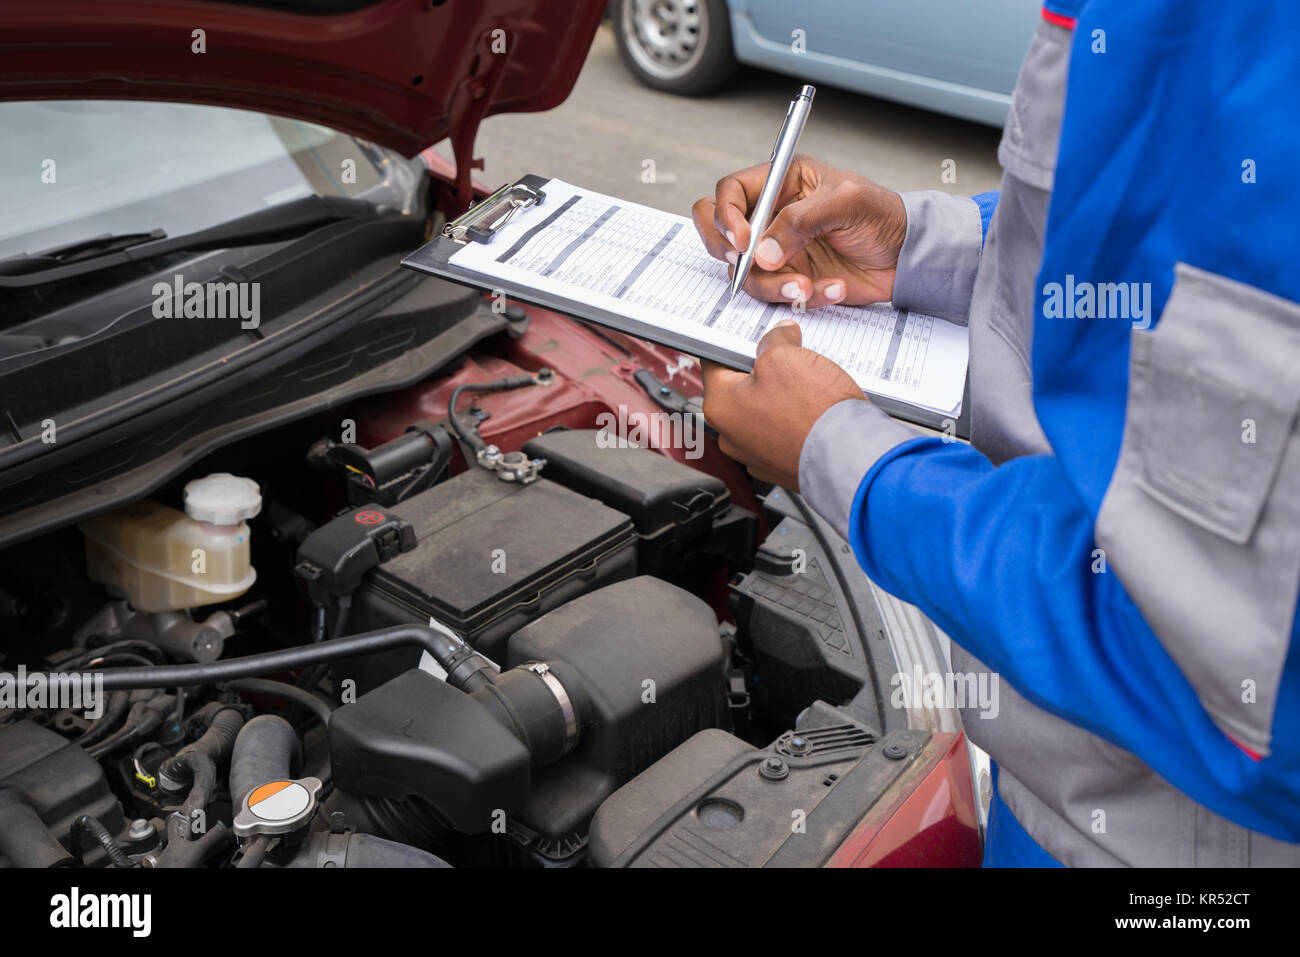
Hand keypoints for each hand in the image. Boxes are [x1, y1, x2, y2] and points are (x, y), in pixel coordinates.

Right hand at [692, 155, 906, 307]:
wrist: (906, 257)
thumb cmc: (883, 216)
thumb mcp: (846, 202)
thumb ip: (800, 221)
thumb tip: (762, 251)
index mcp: (780, 183)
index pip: (730, 193)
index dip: (726, 216)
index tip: (743, 241)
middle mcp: (771, 217)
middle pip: (720, 235)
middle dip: (732, 256)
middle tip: (754, 266)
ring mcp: (777, 252)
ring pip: (745, 274)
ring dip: (774, 285)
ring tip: (808, 285)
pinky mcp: (789, 280)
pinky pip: (776, 296)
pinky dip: (803, 297)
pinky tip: (832, 288)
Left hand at [703, 319, 866, 490]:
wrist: (849, 458)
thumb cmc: (813, 413)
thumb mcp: (786, 356)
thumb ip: (775, 341)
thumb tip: (778, 337)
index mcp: (720, 406)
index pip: (714, 362)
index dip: (735, 343)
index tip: (754, 336)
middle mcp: (731, 436)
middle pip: (741, 388)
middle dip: (763, 370)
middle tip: (788, 357)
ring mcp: (755, 455)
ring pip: (764, 411)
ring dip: (782, 395)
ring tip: (808, 386)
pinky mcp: (780, 466)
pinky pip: (781, 433)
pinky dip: (794, 421)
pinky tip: (814, 412)